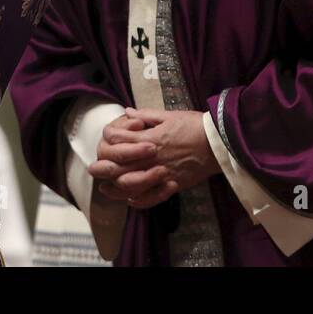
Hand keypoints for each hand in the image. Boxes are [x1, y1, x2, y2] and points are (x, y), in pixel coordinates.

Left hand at [88, 108, 219, 208]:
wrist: (218, 142)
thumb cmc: (195, 125)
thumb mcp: (169, 115)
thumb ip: (146, 115)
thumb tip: (128, 112)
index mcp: (149, 138)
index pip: (117, 139)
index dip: (110, 136)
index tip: (110, 136)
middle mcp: (150, 158)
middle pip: (117, 165)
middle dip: (102, 166)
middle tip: (94, 169)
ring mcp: (160, 173)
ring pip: (129, 185)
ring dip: (114, 187)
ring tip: (106, 188)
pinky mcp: (171, 185)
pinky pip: (150, 198)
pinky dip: (137, 201)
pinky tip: (130, 199)